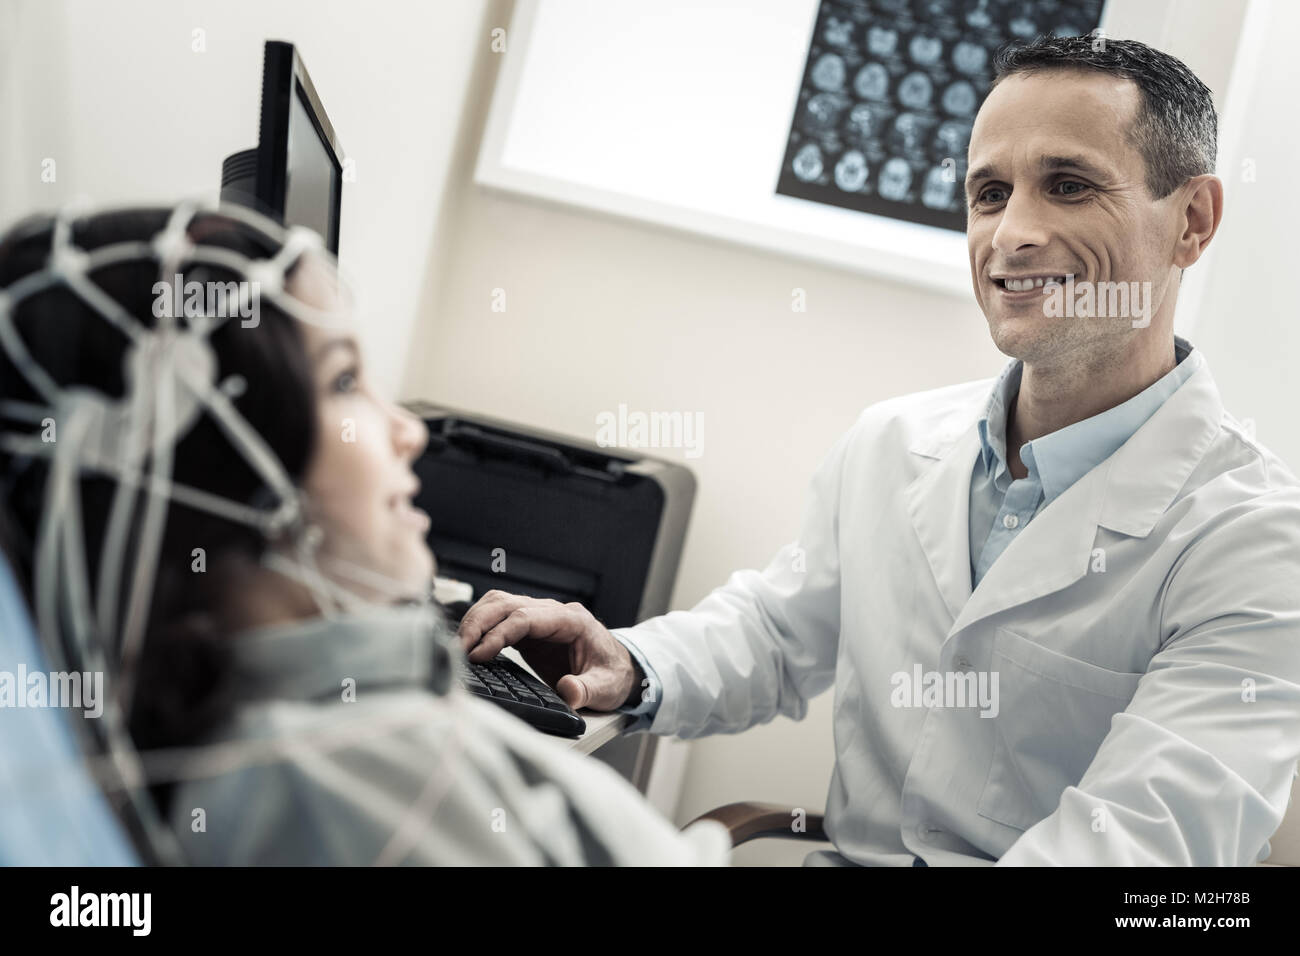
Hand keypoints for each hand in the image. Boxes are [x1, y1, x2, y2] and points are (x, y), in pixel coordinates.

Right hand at [457, 591, 641, 711]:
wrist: (620, 670)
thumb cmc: (613, 675)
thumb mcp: (606, 688)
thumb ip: (588, 690)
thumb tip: (569, 691)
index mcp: (572, 620)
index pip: (526, 616)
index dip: (499, 633)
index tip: (479, 654)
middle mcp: (554, 612)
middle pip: (507, 603)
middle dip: (479, 623)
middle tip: (458, 649)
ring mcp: (541, 617)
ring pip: (499, 603)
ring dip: (476, 620)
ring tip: (457, 645)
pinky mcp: (531, 629)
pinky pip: (500, 616)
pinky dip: (481, 625)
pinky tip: (468, 643)